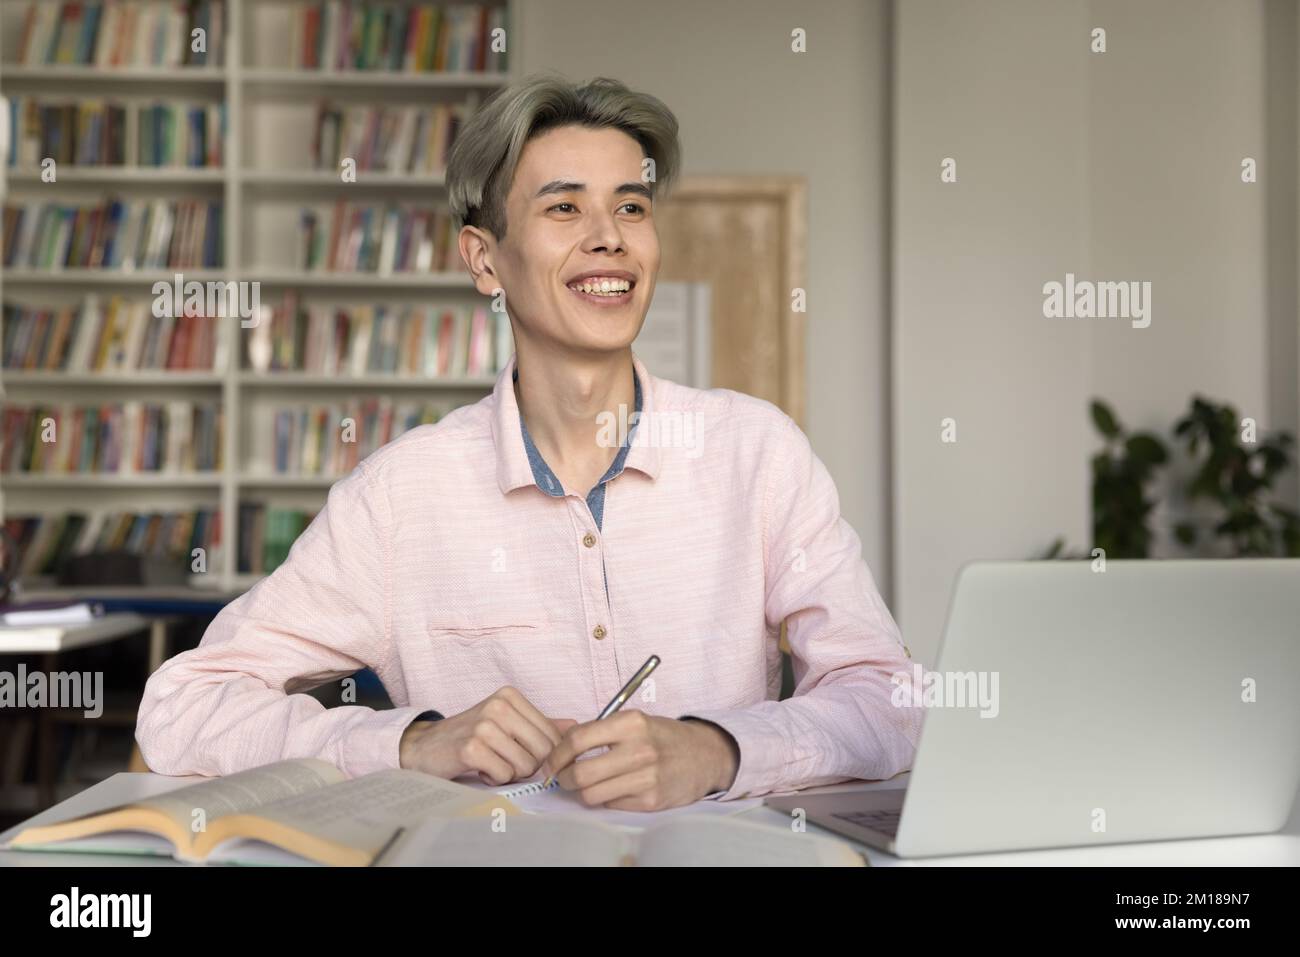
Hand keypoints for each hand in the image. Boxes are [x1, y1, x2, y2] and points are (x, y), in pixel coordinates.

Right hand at [399, 686, 575, 784]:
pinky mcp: (471, 747)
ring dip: (508, 772)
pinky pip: (504, 775)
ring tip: (489, 761)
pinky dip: (493, 778)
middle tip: (503, 759)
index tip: (519, 752)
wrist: (426, 746)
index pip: (553, 735)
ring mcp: (484, 725)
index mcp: (511, 696)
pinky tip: (478, 767)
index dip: (542, 754)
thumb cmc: (470, 735)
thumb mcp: (506, 722)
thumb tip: (573, 726)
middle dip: (527, 765)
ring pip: (525, 766)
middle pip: (543, 751)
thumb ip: (539, 724)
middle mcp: (499, 705)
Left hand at [540, 711, 739, 810]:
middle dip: (563, 779)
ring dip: (582, 792)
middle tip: (562, 778)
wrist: (704, 755)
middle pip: (581, 773)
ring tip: (586, 785)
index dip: (557, 755)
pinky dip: (606, 799)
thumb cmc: (662, 737)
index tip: (551, 762)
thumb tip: (558, 746)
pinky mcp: (652, 801)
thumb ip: (600, 730)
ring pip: (592, 795)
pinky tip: (613, 789)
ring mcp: (647, 778)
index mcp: (632, 723)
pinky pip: (611, 805)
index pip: (578, 740)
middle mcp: (640, 749)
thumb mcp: (635, 721)